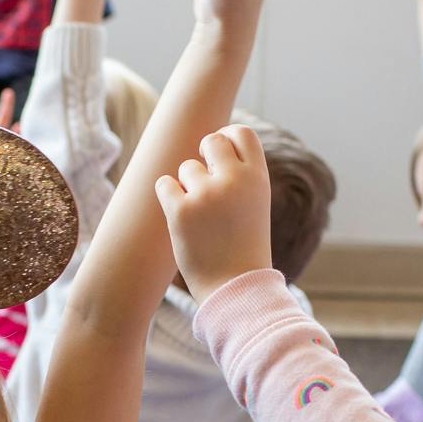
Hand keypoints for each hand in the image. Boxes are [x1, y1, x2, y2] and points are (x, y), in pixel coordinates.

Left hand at [155, 124, 272, 299]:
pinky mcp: (181, 210)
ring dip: (188, 187)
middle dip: (204, 156)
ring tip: (201, 217)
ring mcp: (206, 194)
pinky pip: (164, 184)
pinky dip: (169, 197)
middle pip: (211, 141)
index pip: (242, 134)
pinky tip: (182, 217)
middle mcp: (234, 180)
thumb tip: (213, 143)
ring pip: (186, 168)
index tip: (220, 150)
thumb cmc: (244, 246)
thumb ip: (240, 175)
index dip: (228, 137)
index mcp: (258, 178)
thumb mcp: (254, 204)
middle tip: (202, 180)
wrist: (235, 287)